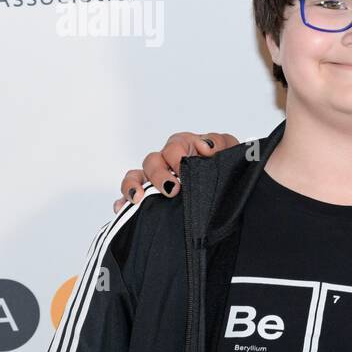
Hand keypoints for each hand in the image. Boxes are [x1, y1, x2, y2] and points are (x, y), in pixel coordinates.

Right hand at [112, 131, 240, 212]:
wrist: (228, 187)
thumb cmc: (224, 163)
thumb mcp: (228, 150)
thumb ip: (218, 142)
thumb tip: (204, 146)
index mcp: (183, 147)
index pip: (173, 147)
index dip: (176, 156)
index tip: (184, 169)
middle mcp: (165, 161)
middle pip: (152, 162)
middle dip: (159, 175)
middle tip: (172, 190)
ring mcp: (155, 180)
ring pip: (135, 177)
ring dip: (133, 185)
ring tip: (138, 198)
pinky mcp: (149, 198)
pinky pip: (128, 198)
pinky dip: (122, 202)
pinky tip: (122, 209)